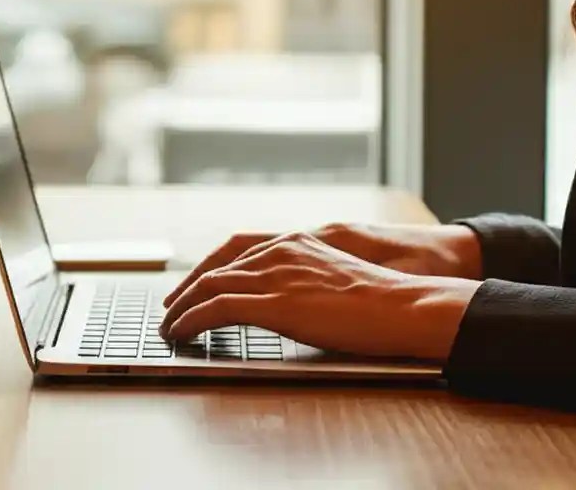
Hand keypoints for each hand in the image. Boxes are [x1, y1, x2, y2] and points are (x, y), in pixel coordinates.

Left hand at [165, 225, 480, 306]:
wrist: (407, 305)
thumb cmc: (384, 302)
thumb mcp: (337, 279)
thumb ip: (307, 282)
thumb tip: (291, 304)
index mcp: (296, 242)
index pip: (236, 250)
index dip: (207, 268)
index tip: (191, 285)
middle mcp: (280, 251)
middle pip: (216, 266)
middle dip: (187, 288)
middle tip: (169, 308)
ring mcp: (276, 274)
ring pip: (209, 286)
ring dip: (182, 307)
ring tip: (168, 326)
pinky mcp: (274, 302)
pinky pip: (217, 308)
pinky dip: (192, 320)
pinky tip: (181, 333)